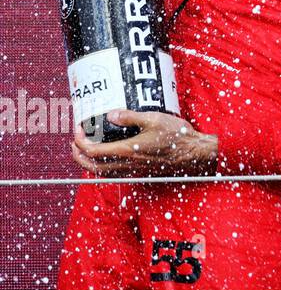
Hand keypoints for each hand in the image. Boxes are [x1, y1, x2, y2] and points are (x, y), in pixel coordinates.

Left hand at [72, 110, 217, 176]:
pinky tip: (109, 157)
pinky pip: (113, 174)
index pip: (93, 151)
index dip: (80, 142)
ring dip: (89, 162)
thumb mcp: (154, 119)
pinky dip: (103, 167)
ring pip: (101, 172)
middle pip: (92, 166)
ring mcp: (133, 171)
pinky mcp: (140, 173)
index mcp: (127, 151)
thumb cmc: (178, 137)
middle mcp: (127, 165)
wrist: (195, 154)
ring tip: (87, 150)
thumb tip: (110, 115)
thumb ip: (130, 116)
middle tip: (75, 142)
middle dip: (78, 155)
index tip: (78, 130)